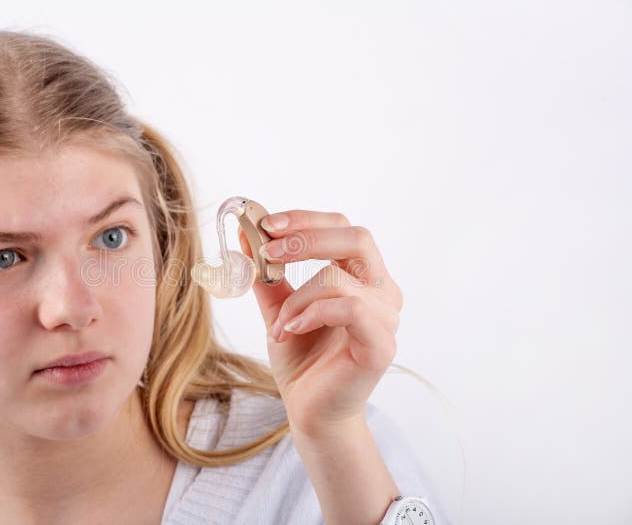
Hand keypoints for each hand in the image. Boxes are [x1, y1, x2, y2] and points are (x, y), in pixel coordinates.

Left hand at [237, 210, 402, 439]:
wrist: (311, 411)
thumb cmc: (302, 358)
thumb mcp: (277, 307)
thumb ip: (267, 272)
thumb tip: (245, 233)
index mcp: (362, 275)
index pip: (341, 227)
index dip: (305, 220)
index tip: (266, 223)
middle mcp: (382, 290)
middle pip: (356, 238)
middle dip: (306, 238)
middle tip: (268, 251)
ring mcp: (386, 317)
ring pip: (339, 278)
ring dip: (296, 298)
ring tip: (278, 325)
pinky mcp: (382, 343)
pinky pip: (350, 309)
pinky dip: (311, 314)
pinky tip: (289, 331)